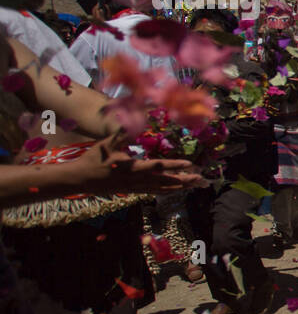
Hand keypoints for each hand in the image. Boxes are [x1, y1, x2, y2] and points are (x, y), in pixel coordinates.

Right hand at [72, 137, 200, 194]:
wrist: (79, 179)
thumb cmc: (93, 158)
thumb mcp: (107, 143)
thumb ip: (123, 133)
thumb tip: (135, 121)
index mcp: (132, 168)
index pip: (157, 166)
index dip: (174, 165)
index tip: (190, 164)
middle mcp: (137, 180)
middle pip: (165, 181)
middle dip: (184, 179)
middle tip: (202, 178)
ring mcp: (136, 187)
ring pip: (163, 189)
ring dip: (180, 186)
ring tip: (196, 184)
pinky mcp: (134, 191)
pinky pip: (155, 192)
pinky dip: (168, 190)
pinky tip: (178, 189)